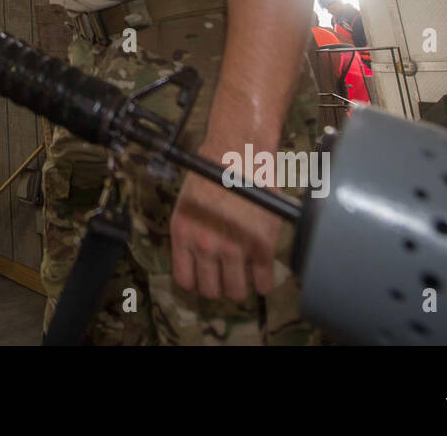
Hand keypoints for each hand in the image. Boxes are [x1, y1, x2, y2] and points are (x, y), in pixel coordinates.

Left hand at [170, 142, 283, 301]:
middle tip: (228, 275)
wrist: (240, 154)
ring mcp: (234, 249)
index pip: (185, 280)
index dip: (196, 283)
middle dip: (219, 286)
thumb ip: (190, 233)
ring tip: (245, 274)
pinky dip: (264, 283)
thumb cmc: (212, 173)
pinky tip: (262, 274)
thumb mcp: (186, 204)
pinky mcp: (261, 248)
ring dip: (241, 287)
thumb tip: (197, 259)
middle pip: (210, 291)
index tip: (205, 279)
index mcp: (183, 234)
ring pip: (236, 292)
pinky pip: (263, 284)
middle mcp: (205, 246)